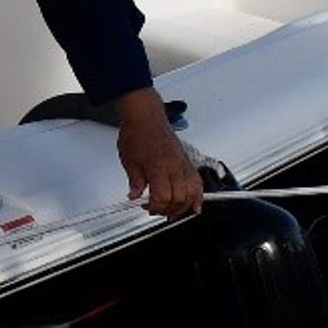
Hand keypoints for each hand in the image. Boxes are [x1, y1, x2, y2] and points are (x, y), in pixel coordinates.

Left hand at [109, 89, 202, 218]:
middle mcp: (174, 165)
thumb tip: (135, 196)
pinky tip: (196, 205)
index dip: (155, 207)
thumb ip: (135, 181)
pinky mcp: (187, 161)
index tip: (146, 206)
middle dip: (168, 209)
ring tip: (174, 212)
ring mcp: (183, 163)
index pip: (162, 197)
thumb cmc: (137, 132)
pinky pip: (198, 181)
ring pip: (192, 192)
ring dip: (184, 206)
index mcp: (158, 166)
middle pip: (179, 198)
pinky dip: (199, 196)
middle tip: (156, 209)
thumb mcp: (128, 159)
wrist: (146, 115)